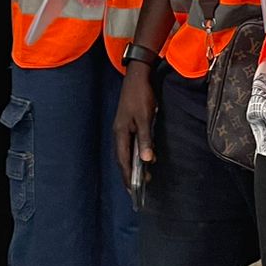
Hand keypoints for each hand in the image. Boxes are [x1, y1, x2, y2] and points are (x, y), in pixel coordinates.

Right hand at [113, 61, 157, 187]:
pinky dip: (135, 153)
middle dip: (129, 173)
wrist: (137, 76)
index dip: (128, 175)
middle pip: (122, 157)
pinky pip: (130, 143)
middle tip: (138, 188)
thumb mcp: (145, 118)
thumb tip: (147, 160)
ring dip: (133, 164)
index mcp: (120, 132)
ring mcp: (122, 127)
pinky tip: (144, 156)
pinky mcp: (128, 123)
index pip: (123, 159)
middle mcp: (119, 132)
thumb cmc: (141, 96)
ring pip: (125, 151)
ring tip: (142, 176)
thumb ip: (146, 139)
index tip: (133, 189)